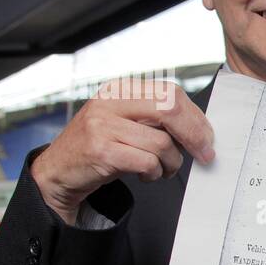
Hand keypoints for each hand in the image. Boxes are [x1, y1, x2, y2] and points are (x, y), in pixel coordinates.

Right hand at [31, 79, 214, 224]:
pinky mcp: (100, 150)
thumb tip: (200, 130)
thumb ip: (156, 118)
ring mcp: (102, 125)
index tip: (207, 138)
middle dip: (194, 135)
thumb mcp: (126, 123)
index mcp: (120, 89)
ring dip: (171, 163)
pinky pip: (147, 162)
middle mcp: (109, 101)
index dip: (196, 117)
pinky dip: (154, 173)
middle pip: (170, 109)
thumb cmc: (100, 147)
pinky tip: (146, 175)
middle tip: (204, 155)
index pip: (170, 93)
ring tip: (161, 169)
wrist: (58, 171)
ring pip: (161, 143)